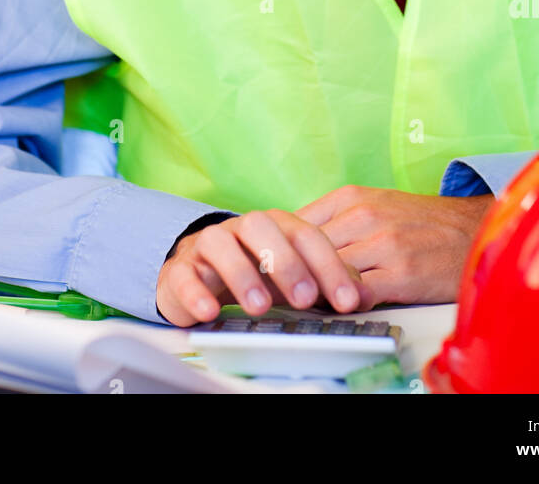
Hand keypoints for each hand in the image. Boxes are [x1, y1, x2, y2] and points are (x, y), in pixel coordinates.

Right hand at [155, 207, 370, 326]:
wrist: (194, 273)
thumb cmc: (251, 272)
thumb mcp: (289, 275)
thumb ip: (321, 277)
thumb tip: (358, 291)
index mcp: (274, 226)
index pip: (305, 234)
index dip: (328, 265)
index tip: (347, 300)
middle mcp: (240, 229)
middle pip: (262, 227)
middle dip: (287, 263)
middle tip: (306, 299)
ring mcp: (207, 246)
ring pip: (220, 243)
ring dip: (241, 274)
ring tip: (259, 307)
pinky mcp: (180, 269)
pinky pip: (183, 275)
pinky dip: (196, 292)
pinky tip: (210, 312)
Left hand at [293, 185, 494, 306]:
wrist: (472, 230)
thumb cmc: (419, 222)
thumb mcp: (373, 203)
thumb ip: (335, 219)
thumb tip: (293, 242)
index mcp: (351, 197)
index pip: (296, 224)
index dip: (281, 250)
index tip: (275, 267)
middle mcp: (363, 215)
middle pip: (306, 250)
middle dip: (293, 273)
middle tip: (283, 291)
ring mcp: (383, 244)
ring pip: (328, 272)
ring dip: (315, 291)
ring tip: (309, 302)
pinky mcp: (401, 273)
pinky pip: (357, 293)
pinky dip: (343, 304)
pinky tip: (342, 308)